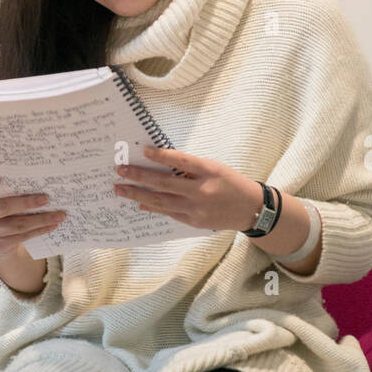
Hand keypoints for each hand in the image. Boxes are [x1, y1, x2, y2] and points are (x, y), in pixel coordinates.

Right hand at [0, 174, 66, 263]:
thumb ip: (6, 187)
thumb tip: (36, 176)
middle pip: (2, 208)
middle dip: (26, 203)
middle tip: (46, 198)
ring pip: (15, 225)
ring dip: (39, 220)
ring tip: (58, 215)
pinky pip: (20, 237)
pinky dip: (39, 230)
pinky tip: (51, 225)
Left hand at [113, 146, 262, 232]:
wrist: (250, 208)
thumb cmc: (230, 182)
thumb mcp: (214, 167)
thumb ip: (190, 167)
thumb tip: (161, 165)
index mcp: (209, 171)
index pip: (181, 161)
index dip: (161, 155)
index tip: (143, 150)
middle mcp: (201, 191)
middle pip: (165, 183)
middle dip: (140, 177)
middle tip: (121, 171)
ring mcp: (196, 209)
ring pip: (161, 201)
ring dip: (138, 194)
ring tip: (121, 189)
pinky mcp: (193, 222)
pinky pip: (168, 213)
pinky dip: (152, 207)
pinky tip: (139, 202)